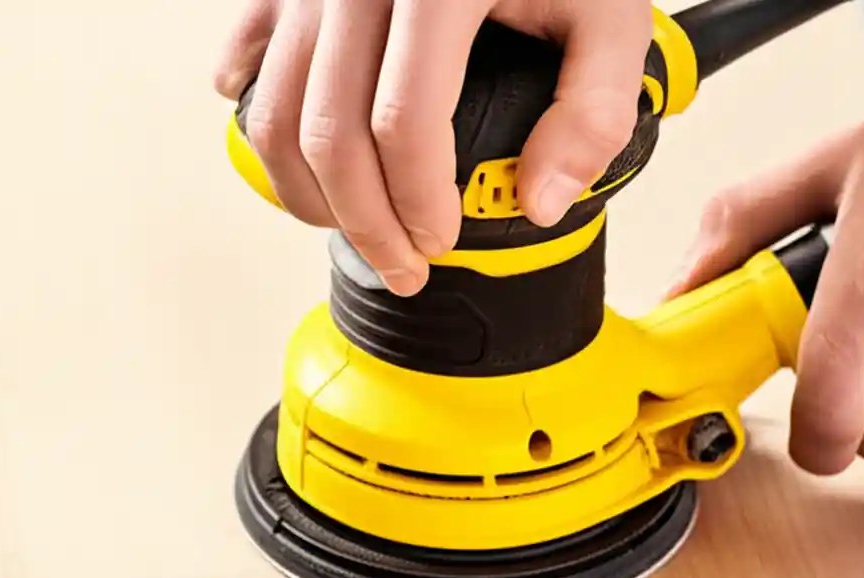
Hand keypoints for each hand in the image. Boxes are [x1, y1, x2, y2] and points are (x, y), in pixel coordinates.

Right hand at [214, 0, 652, 295]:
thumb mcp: (611, 16)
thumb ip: (592, 111)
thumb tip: (541, 203)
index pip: (403, 123)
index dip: (417, 203)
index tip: (441, 242)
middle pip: (329, 132)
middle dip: (364, 223)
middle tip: (404, 267)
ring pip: (276, 111)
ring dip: (307, 193)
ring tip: (353, 231)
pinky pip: (251, 54)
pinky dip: (257, 113)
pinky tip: (285, 149)